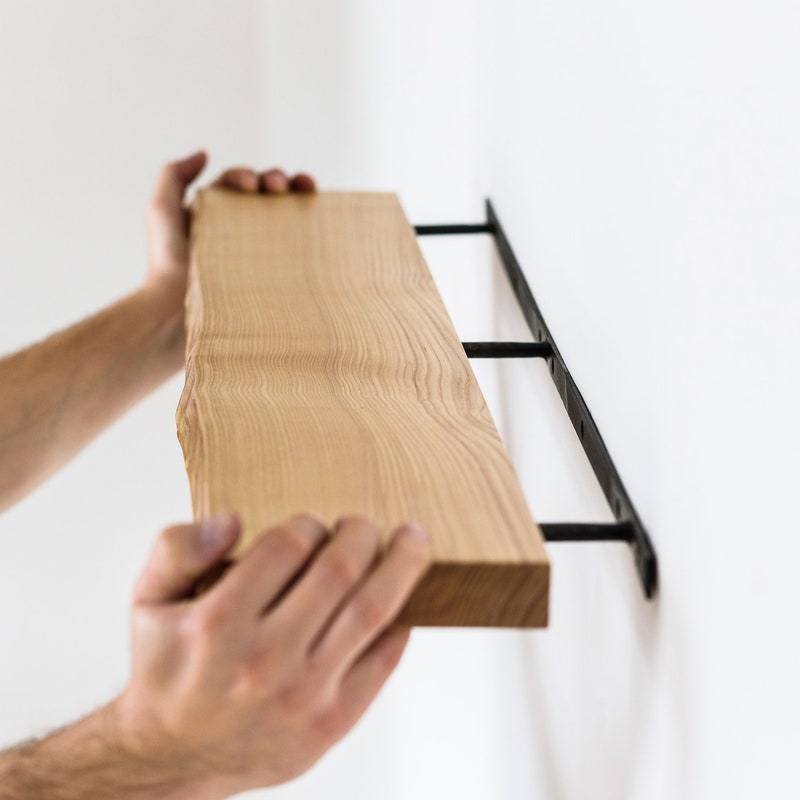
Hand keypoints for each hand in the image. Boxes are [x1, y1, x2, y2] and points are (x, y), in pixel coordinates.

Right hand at [112, 513, 429, 797]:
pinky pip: (384, 660)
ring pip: (372, 610)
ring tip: (411, 541)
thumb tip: (233, 522)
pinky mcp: (331, 723)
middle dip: (361, 534)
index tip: (311, 525)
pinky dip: (402, 622)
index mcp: (218, 623)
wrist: (171, 757)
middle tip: (363, 525)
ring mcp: (304, 694)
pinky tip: (407, 597)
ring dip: (401, 565)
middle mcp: (264, 660)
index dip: (308, 523)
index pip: (289, 545)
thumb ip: (177, 548)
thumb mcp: (149, 600)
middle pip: (339, 570)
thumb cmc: (167, 670)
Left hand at [144, 152, 315, 299]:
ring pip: (281, 216)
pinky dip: (306, 230)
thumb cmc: (166, 262)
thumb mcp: (162, 210)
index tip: (252, 186)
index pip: (237, 183)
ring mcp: (253, 253)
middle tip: (280, 187)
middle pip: (264, 196)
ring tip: (307, 190)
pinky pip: (291, 250)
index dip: (248, 176)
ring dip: (297, 196)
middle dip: (277, 180)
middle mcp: (235, 229)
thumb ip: (175, 175)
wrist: (177, 310)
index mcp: (213, 212)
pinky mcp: (267, 275)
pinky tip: (315, 220)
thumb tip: (205, 153)